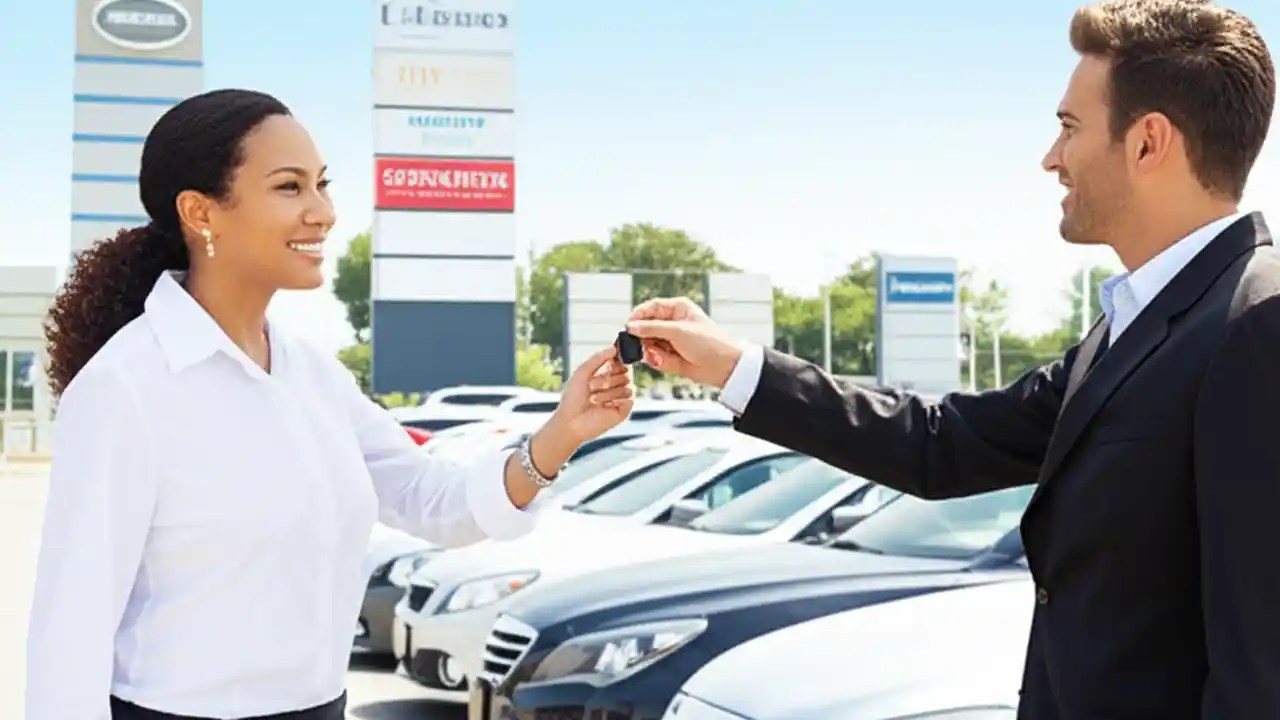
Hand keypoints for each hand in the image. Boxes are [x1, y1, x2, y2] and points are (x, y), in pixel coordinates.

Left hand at [548, 345, 634, 444]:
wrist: (571, 420)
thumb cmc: (573, 399)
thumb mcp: (582, 372)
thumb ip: (598, 358)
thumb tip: (614, 348)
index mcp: (604, 377)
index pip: (619, 365)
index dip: (617, 363)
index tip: (610, 365)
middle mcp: (613, 388)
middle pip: (624, 375)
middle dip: (607, 380)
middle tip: (592, 387)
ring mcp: (618, 400)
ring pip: (626, 387)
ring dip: (608, 392)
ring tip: (594, 400)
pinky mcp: (622, 412)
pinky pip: (629, 400)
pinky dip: (615, 402)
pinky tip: (604, 407)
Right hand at [626, 297, 743, 387]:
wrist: (723, 367)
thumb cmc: (707, 343)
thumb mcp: (678, 331)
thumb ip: (652, 328)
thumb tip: (630, 326)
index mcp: (677, 309)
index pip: (651, 307)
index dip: (638, 316)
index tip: (628, 326)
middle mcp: (672, 323)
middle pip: (646, 326)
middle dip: (642, 337)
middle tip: (638, 345)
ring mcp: (671, 340)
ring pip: (648, 343)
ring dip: (650, 350)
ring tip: (659, 356)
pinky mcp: (670, 356)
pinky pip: (654, 356)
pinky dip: (657, 360)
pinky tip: (664, 361)